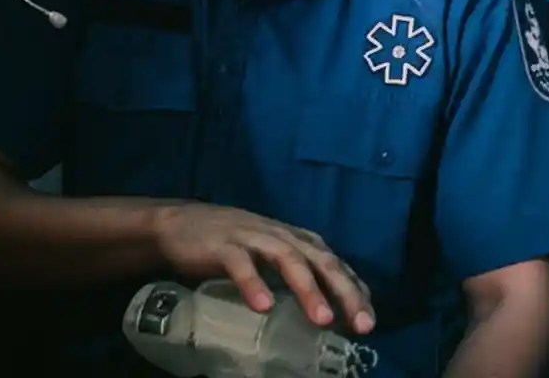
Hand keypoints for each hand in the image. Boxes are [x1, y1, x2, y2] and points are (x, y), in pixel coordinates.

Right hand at [152, 203, 374, 334]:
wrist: (180, 224)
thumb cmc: (236, 246)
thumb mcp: (274, 259)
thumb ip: (298, 277)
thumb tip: (329, 312)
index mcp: (300, 241)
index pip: (337, 267)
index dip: (356, 293)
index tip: (369, 323)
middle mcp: (284, 237)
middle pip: (323, 263)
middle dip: (346, 293)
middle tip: (361, 325)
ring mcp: (255, 238)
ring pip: (289, 261)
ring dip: (308, 290)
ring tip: (322, 320)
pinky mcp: (223, 245)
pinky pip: (241, 265)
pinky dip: (254, 284)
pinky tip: (263, 307)